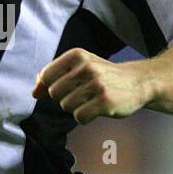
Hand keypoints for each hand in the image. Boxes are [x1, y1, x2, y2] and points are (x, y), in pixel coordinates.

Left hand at [32, 48, 149, 123]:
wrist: (137, 82)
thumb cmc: (103, 75)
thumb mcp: (79, 67)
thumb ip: (54, 76)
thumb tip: (35, 92)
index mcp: (76, 55)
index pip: (46, 76)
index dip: (51, 86)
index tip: (67, 86)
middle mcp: (86, 67)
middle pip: (54, 93)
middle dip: (65, 98)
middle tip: (83, 94)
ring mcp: (96, 84)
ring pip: (66, 106)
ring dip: (76, 108)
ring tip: (91, 100)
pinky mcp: (105, 101)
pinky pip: (79, 117)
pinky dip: (85, 117)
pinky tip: (97, 110)